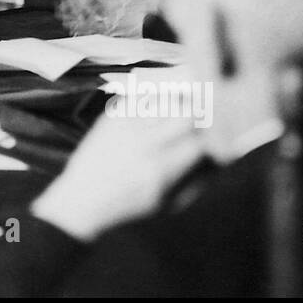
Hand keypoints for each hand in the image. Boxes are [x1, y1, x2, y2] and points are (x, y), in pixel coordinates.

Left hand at [31, 104, 206, 242]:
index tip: (216, 139)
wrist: (82, 198)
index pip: (200, 142)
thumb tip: (220, 159)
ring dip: (180, 102)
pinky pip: (143, 96)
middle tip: (203, 119)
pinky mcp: (112, 116)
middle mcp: (143, 145)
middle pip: (186, 113)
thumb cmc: (129, 205)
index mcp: (159, 170)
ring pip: (165, 99)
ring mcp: (125, 127)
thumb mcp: (167, 203)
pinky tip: (160, 106)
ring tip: (183, 110)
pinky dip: (157, 98)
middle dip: (200, 116)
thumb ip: (196, 182)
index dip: (214, 139)